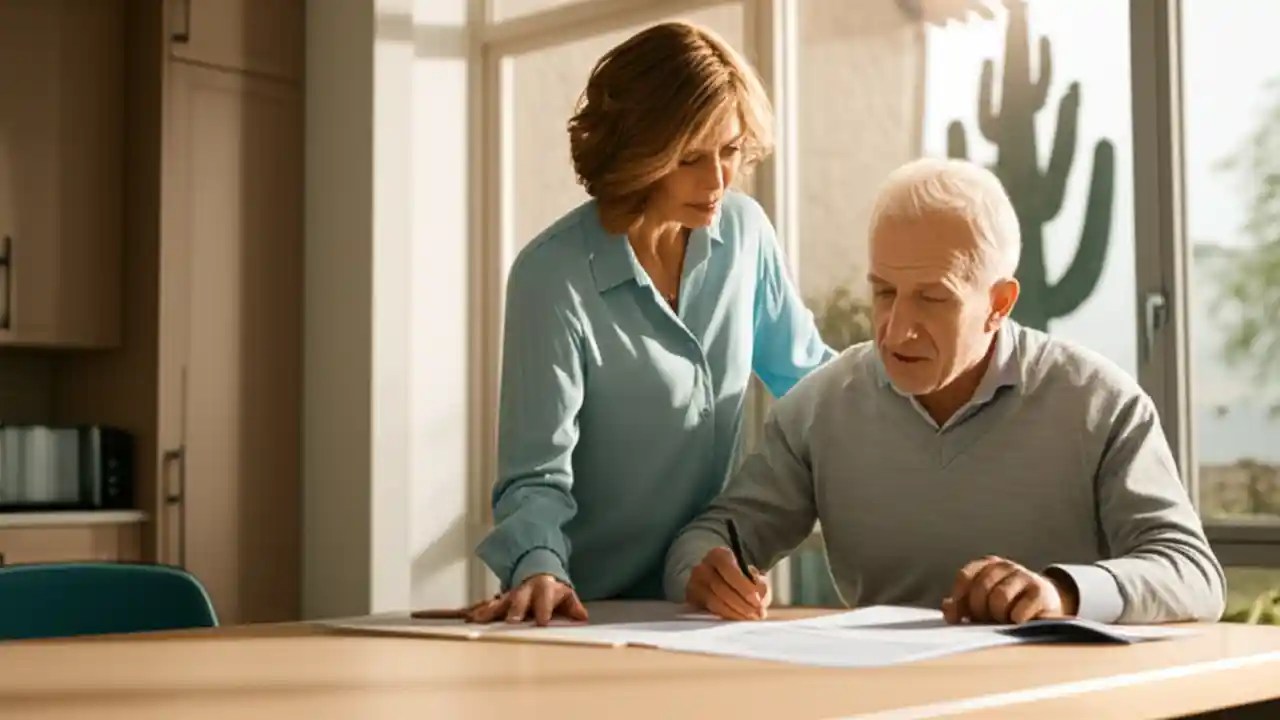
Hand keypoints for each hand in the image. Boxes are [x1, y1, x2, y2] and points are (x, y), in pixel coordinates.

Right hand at [466, 574, 588, 626]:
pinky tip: (467, 616)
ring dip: (489, 611)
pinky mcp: (500, 602)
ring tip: (478, 618)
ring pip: (499, 602)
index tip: (542, 621)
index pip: (544, 598)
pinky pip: (487, 606)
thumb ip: (573, 606)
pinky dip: (477, 611)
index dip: (544, 609)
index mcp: (543, 588)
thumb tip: (582, 617)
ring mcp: (510, 596)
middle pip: (519, 600)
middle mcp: (524, 591)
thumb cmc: (552, 591)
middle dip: (515, 610)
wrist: (538, 573)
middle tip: (512, 621)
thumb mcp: (566, 596)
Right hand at [686, 547, 771, 620]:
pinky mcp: (692, 598)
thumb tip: (760, 598)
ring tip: (750, 617)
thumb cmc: (740, 577)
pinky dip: (725, 615)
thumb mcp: (752, 576)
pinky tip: (737, 618)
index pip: (729, 569)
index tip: (757, 601)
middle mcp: (703, 567)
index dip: (744, 587)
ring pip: (714, 601)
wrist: (721, 579)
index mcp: (718, 555)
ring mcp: (694, 583)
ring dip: (734, 612)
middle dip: (741, 603)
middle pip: (721, 588)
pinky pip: (709, 609)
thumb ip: (759, 585)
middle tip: (757, 614)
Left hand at [942, 555, 1078, 624]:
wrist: (1045, 608)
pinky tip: (1017, 622)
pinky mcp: (1039, 591)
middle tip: (985, 620)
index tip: (958, 618)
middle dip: (979, 609)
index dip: (959, 599)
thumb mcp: (981, 605)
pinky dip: (1014, 620)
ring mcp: (1023, 575)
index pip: (965, 576)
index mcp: (986, 565)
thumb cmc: (1006, 607)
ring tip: (1003, 620)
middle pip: (981, 587)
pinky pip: (1018, 611)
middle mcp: (1004, 566)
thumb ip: (962, 605)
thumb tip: (949, 609)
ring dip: (998, 615)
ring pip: (999, 597)